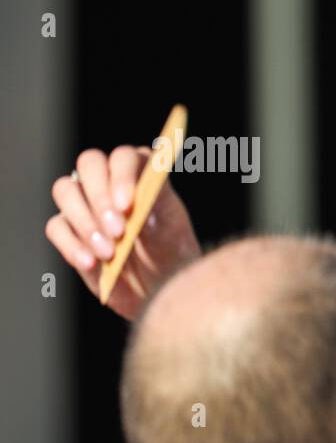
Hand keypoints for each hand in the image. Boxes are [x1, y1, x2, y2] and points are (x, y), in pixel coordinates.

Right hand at [45, 145, 200, 320]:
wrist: (159, 285)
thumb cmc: (170, 252)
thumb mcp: (173, 232)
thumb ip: (158, 210)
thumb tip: (137, 203)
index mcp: (140, 172)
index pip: (124, 157)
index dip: (122, 177)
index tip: (127, 205)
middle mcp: (109, 179)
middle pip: (90, 164)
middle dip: (100, 197)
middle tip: (118, 231)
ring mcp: (84, 202)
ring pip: (66, 190)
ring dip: (86, 222)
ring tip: (109, 252)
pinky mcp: (68, 230)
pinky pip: (56, 227)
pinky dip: (72, 244)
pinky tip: (91, 262)